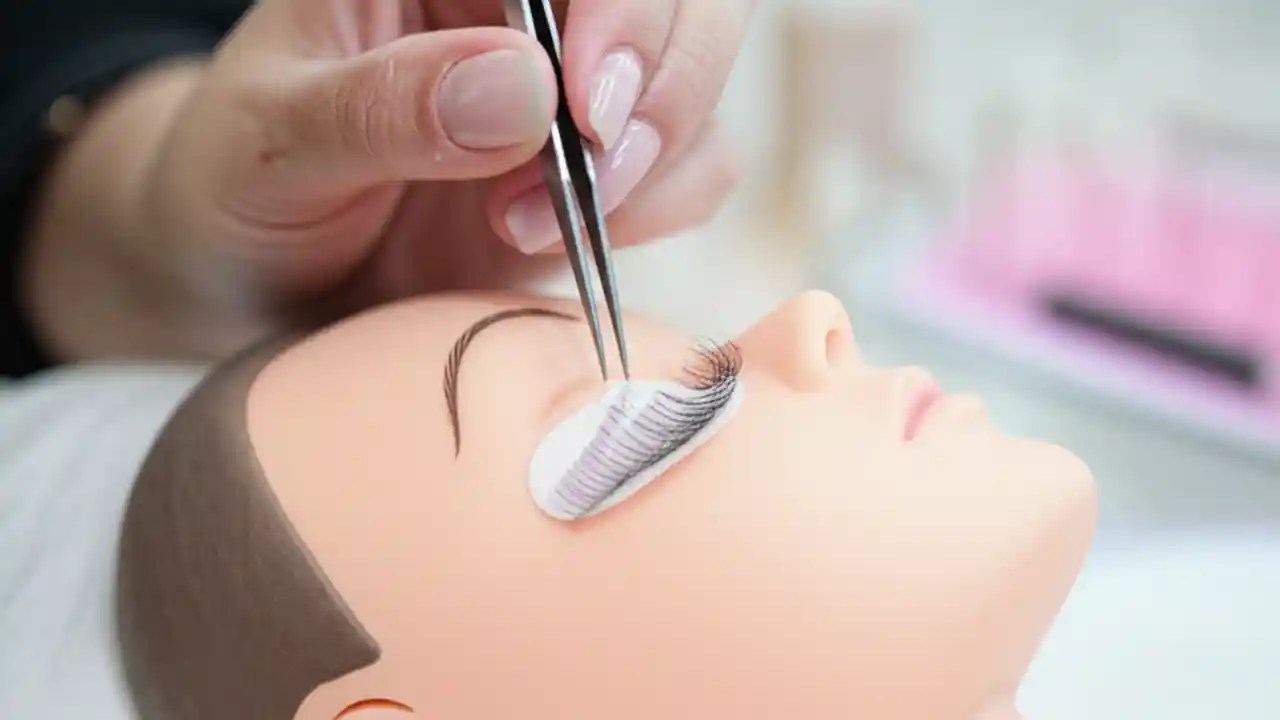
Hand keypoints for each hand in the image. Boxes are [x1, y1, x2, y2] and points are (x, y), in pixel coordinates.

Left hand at [26, 0, 754, 361]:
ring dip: (653, 155)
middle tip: (592, 165)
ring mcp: (571, 88)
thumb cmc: (238, 189)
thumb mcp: (270, 142)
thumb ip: (382, 108)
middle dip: (658, 75)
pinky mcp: (605, 170)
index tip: (584, 96)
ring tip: (526, 224)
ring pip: (701, 72)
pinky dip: (660, 206)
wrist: (260, 288)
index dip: (615, 3)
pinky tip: (561, 240)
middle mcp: (521, 11)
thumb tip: (523, 91)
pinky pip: (700, 164)